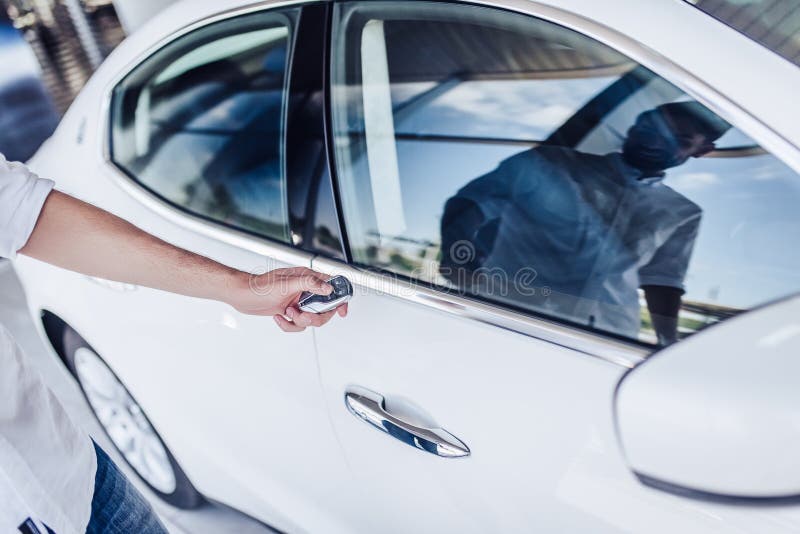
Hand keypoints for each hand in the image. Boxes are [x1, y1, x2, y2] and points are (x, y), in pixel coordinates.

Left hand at [226, 267, 347, 331]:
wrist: (241, 295)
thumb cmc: (260, 286)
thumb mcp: (287, 284)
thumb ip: (310, 284)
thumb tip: (328, 287)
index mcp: (308, 278)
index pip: (333, 285)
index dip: (341, 297)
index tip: (341, 310)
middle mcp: (305, 289)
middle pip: (324, 308)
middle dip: (314, 316)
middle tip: (301, 316)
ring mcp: (298, 301)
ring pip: (311, 318)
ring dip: (299, 321)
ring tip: (287, 314)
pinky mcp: (290, 310)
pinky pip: (298, 324)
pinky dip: (289, 325)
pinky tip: (279, 317)